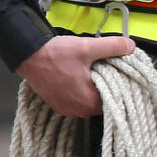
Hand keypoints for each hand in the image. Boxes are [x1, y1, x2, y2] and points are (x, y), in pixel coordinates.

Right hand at [17, 33, 135, 116]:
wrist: (26, 54)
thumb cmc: (53, 54)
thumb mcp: (87, 47)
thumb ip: (111, 47)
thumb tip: (130, 46)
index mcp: (88, 102)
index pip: (115, 102)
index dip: (119, 88)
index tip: (120, 77)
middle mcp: (78, 111)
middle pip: (102, 103)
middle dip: (106, 88)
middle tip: (105, 72)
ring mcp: (67, 109)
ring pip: (89, 103)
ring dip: (93, 90)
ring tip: (91, 74)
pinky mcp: (59, 105)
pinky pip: (77, 102)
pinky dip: (81, 92)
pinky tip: (79, 78)